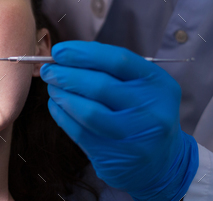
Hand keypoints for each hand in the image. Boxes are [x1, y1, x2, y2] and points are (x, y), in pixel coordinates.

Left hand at [40, 41, 198, 200]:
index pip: (117, 60)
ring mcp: (134, 135)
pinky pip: (79, 132)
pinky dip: (61, 115)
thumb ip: (109, 67)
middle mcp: (151, 109)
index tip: (59, 51)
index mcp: (157, 83)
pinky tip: (56, 105)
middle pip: (100, 85)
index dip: (83, 53)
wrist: (163, 162)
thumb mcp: (141, 85)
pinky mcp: (115, 156)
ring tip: (53, 87)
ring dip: (62, 95)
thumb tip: (66, 54)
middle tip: (49, 70)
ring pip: (88, 111)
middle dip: (66, 74)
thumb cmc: (143, 112)